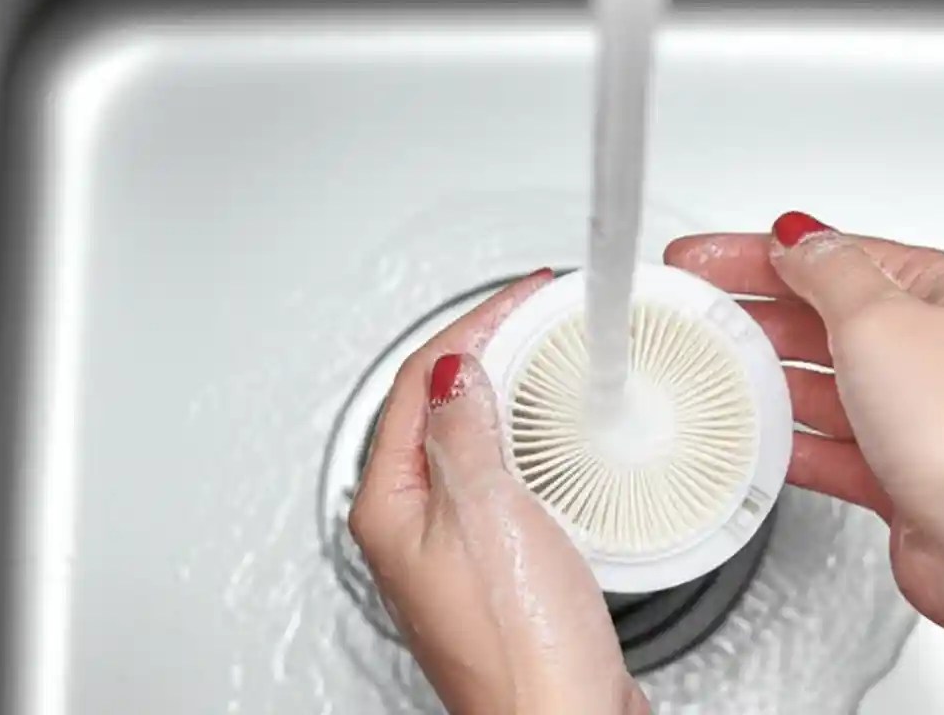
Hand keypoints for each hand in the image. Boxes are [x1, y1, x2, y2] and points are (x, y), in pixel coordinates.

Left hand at [348, 270, 647, 714]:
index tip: (521, 296)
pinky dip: (522, 441)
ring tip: (546, 358)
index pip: (419, 384)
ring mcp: (450, 547)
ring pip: (469, 441)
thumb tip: (457, 371)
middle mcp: (410, 527)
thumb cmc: (520, 647)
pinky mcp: (493, 565)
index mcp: (390, 507)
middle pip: (437, 407)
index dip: (471, 327)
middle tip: (535, 314)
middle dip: (485, 351)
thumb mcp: (489, 515)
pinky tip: (553, 440)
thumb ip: (466, 434)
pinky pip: (497, 477)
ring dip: (505, 392)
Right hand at [665, 212, 943, 628]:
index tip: (706, 258)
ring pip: (825, 384)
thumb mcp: (878, 317)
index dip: (764, 254)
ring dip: (771, 380)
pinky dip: (792, 442)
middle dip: (759, 315)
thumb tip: (800, 239)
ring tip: (715, 372)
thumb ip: (829, 270)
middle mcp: (935, 348)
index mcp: (943, 291)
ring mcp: (918, 412)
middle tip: (698, 310)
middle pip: (826, 317)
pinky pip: (831, 446)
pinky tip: (760, 439)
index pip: (836, 256)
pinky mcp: (900, 470)